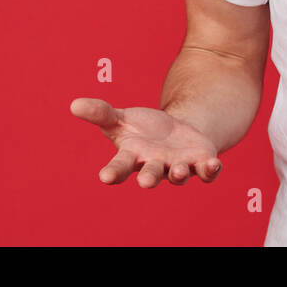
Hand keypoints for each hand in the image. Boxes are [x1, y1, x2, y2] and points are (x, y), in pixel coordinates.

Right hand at [70, 97, 223, 187]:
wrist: (176, 132)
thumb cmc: (142, 129)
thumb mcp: (120, 118)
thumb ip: (100, 113)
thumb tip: (74, 104)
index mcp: (132, 156)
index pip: (119, 167)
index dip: (113, 173)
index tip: (105, 178)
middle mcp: (155, 165)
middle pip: (150, 174)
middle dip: (149, 178)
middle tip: (145, 182)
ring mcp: (177, 166)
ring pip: (178, 175)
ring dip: (178, 174)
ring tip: (178, 170)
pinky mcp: (199, 164)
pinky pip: (205, 172)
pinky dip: (209, 170)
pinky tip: (212, 164)